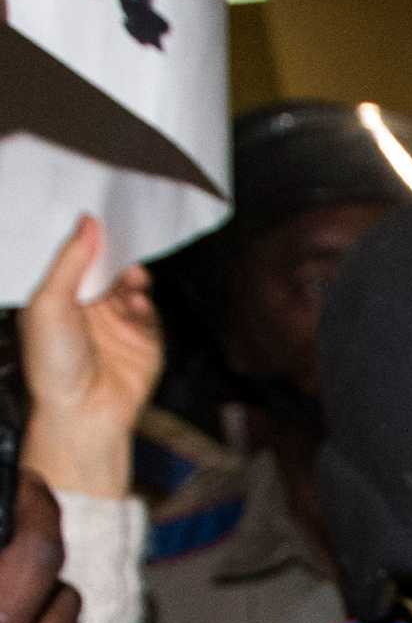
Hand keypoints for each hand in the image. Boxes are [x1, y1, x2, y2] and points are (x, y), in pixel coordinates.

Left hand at [19, 215, 162, 496]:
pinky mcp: (144, 340)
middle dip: (112, 253)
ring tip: (130, 275)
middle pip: (104, 269)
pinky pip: (149, 311)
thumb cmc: (54, 360)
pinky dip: (143, 301)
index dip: (83, 238)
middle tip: (120, 234)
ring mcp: (117, 324)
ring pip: (129, 287)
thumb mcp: (50, 301)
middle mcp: (87, 308)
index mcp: (57, 298)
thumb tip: (89, 221)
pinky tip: (135, 299)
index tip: (93, 212)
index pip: (72, 259)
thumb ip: (71, 260)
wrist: (85, 411)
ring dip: (129, 277)